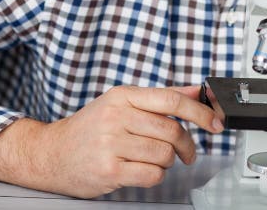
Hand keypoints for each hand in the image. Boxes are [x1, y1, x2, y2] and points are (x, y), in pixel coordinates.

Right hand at [0, 85, 222, 197]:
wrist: (51, 153)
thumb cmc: (89, 128)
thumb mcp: (121, 104)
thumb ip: (159, 98)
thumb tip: (195, 91)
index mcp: (123, 96)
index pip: (171, 101)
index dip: (200, 112)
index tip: (215, 122)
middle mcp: (116, 116)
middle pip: (172, 131)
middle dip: (186, 145)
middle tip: (186, 152)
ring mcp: (111, 143)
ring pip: (164, 154)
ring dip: (167, 162)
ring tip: (152, 160)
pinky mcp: (109, 169)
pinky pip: (152, 174)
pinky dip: (155, 176)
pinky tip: (142, 170)